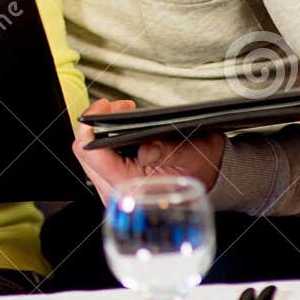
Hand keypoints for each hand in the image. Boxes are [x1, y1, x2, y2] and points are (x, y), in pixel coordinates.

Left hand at [72, 97, 226, 204]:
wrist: (214, 180)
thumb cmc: (203, 168)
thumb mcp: (193, 154)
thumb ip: (169, 151)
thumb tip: (146, 148)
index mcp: (132, 189)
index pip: (92, 155)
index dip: (93, 126)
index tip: (107, 106)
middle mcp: (117, 193)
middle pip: (85, 153)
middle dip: (98, 124)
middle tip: (121, 106)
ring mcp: (114, 190)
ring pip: (90, 155)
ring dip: (102, 131)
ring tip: (124, 113)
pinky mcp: (116, 185)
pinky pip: (100, 160)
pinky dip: (108, 140)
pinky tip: (124, 128)